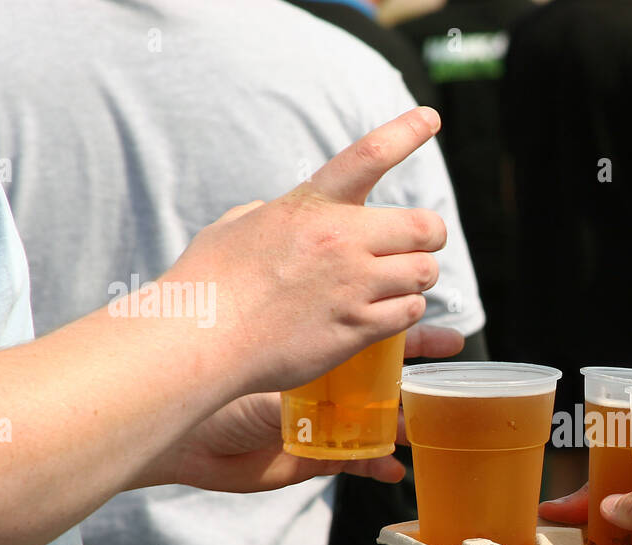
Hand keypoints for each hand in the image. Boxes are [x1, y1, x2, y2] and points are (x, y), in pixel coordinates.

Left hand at [141, 323, 462, 491]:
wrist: (185, 429)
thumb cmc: (216, 376)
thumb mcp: (271, 338)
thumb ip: (307, 326)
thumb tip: (342, 297)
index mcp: (315, 339)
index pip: (367, 319)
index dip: (401, 310)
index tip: (426, 296)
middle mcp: (325, 377)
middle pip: (385, 367)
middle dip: (420, 364)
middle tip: (454, 357)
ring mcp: (325, 417)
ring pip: (381, 416)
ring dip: (409, 419)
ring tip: (429, 424)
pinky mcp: (317, 456)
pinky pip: (358, 461)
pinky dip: (379, 465)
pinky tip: (396, 469)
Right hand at [162, 106, 448, 396]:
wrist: (199, 339)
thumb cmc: (208, 284)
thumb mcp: (236, 228)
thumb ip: (268, 214)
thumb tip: (270, 212)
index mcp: (310, 205)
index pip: (369, 156)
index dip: (406, 132)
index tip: (430, 118)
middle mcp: (340, 239)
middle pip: (424, 226)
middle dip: (431, 236)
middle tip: (423, 245)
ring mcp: (352, 285)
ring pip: (425, 273)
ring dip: (418, 279)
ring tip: (399, 285)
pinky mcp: (357, 328)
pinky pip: (410, 313)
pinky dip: (406, 312)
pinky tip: (388, 314)